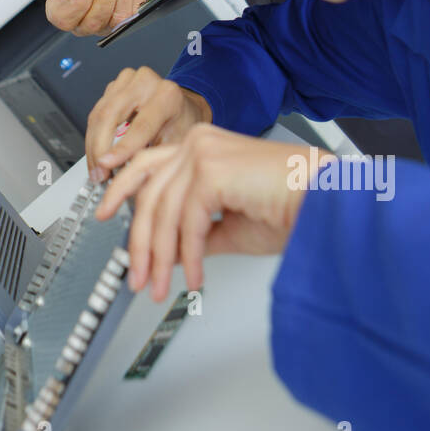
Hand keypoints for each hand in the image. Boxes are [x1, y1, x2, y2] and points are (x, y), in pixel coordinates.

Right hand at [85, 66, 211, 181]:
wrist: (180, 108)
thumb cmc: (180, 126)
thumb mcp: (176, 145)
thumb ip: (155, 159)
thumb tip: (130, 179)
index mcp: (167, 95)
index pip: (140, 125)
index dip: (122, 149)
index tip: (107, 166)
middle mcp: (146, 81)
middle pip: (111, 115)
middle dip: (100, 149)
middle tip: (99, 174)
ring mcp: (127, 81)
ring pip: (98, 114)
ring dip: (93, 146)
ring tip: (96, 170)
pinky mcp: (114, 86)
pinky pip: (95, 113)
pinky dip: (92, 137)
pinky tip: (96, 155)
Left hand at [94, 124, 335, 300]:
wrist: (326, 203)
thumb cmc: (292, 208)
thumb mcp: (230, 226)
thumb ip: (195, 233)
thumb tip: (168, 253)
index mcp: (201, 146)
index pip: (146, 164)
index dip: (121, 190)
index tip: (103, 213)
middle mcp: (198, 143)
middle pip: (149, 194)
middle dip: (139, 242)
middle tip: (136, 276)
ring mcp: (203, 152)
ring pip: (163, 212)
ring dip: (161, 257)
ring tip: (160, 287)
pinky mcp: (212, 170)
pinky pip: (186, 221)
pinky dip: (188, 255)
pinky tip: (196, 276)